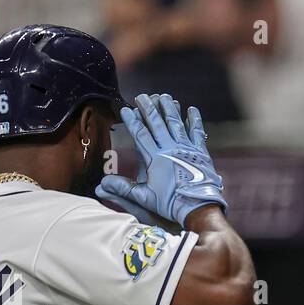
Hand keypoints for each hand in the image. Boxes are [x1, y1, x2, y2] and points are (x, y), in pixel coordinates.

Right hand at [96, 93, 226, 227]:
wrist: (198, 208)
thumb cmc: (170, 204)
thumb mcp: (144, 197)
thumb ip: (124, 188)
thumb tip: (101, 183)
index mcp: (155, 158)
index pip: (140, 134)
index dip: (132, 120)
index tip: (126, 109)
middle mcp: (170, 149)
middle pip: (157, 123)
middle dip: (148, 108)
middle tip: (142, 96)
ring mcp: (187, 149)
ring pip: (176, 123)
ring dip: (169, 109)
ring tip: (164, 96)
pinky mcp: (201, 153)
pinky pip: (197, 132)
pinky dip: (194, 120)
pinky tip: (192, 109)